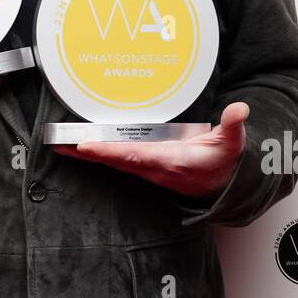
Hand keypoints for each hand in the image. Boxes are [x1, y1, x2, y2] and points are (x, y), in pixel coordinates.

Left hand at [49, 101, 249, 200]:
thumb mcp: (231, 143)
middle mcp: (156, 169)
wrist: (227, 186)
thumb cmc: (224, 163)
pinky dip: (99, 157)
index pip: (134, 156)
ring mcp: (150, 171)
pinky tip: (83, 151)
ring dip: (88, 157)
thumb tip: (238, 111)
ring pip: (114, 163)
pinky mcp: (148, 170)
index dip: (109, 152)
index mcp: (172, 162)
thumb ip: (232, 126)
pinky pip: (119, 163)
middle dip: (87, 154)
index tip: (86, 147)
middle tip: (59, 145)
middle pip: (115, 161)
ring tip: (61, 147)